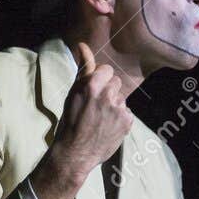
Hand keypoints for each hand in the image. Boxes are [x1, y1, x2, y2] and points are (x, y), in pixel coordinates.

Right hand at [50, 39, 133, 177]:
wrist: (75, 153)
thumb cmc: (71, 121)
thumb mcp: (73, 93)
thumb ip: (83, 68)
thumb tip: (83, 45)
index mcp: (92, 85)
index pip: (107, 70)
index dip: (100, 81)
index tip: (94, 93)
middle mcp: (107, 95)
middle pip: (116, 83)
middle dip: (108, 93)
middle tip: (96, 108)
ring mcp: (118, 109)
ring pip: (121, 99)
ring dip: (114, 107)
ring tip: (101, 121)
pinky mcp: (127, 122)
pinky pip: (127, 113)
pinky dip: (120, 120)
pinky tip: (108, 128)